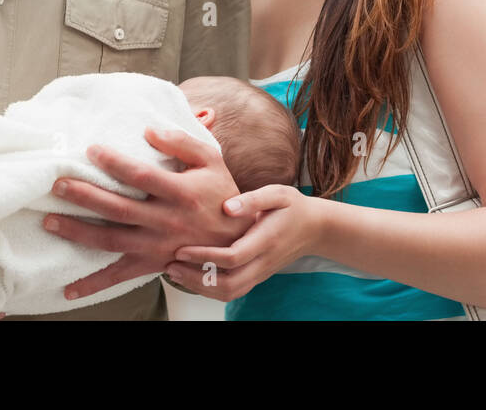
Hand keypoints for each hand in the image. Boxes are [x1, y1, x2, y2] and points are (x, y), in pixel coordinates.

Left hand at [47, 126, 253, 301]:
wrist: (239, 239)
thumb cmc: (222, 194)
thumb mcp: (211, 159)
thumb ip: (181, 142)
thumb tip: (148, 129)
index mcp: (181, 192)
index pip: (141, 175)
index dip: (114, 163)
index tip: (91, 150)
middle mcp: (167, 221)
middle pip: (119, 209)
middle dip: (86, 197)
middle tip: (58, 185)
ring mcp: (158, 246)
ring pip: (112, 240)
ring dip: (79, 232)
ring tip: (51, 222)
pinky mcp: (153, 265)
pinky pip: (120, 276)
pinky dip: (93, 284)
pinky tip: (69, 288)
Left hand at [163, 184, 319, 302]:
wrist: (315, 228)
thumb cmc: (293, 207)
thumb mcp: (278, 193)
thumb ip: (253, 199)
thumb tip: (226, 207)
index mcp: (266, 240)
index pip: (232, 257)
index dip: (204, 257)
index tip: (181, 249)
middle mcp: (264, 262)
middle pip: (228, 284)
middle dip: (195, 279)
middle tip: (170, 265)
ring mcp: (261, 273)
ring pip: (229, 292)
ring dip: (200, 287)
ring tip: (175, 272)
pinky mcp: (257, 276)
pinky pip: (232, 291)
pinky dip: (209, 289)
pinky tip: (192, 276)